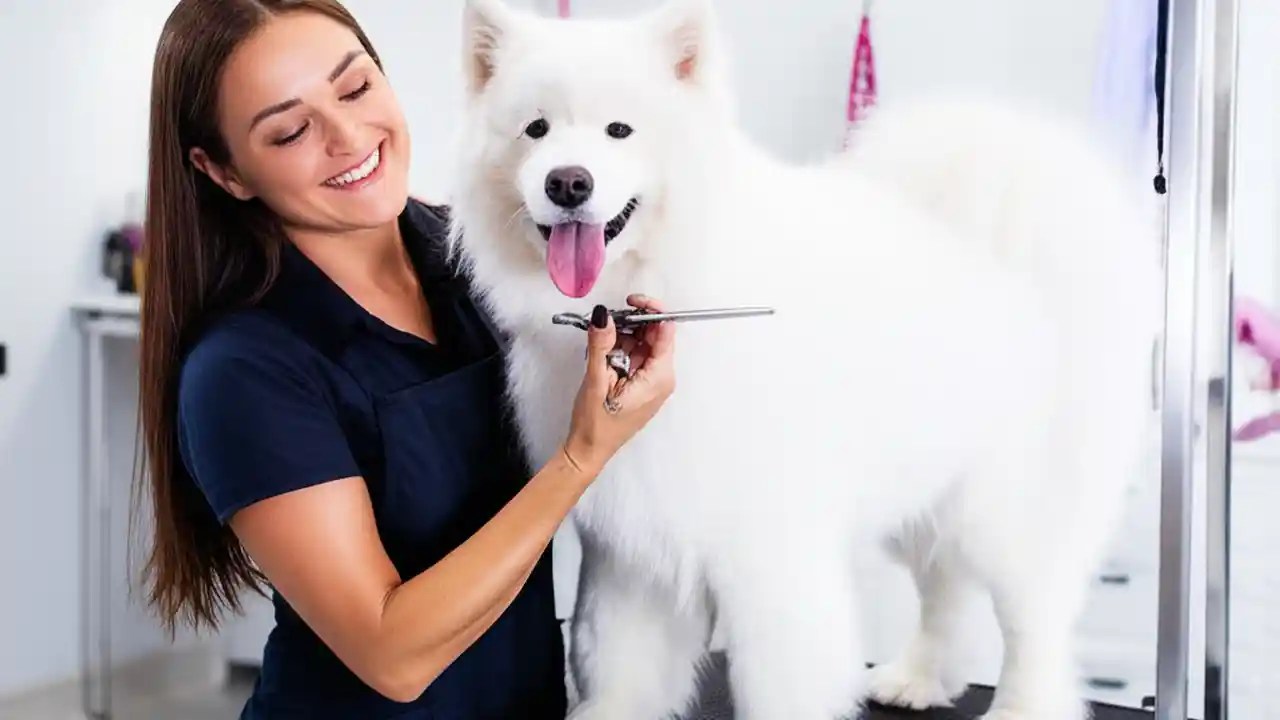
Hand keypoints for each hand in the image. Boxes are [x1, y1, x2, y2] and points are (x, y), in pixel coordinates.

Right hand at [562, 294, 676, 478]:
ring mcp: (652, 381)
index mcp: (659, 377)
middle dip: (631, 323)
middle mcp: (662, 378)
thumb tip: (603, 315)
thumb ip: (601, 344)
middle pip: (654, 335)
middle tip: (607, 322)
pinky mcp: (642, 384)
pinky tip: (604, 356)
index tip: (630, 302)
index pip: (665, 330)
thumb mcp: (596, 380)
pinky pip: (635, 356)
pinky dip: (620, 349)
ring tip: (601, 344)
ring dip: (622, 337)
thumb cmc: (596, 424)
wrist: (589, 450)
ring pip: (642, 344)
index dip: (650, 310)